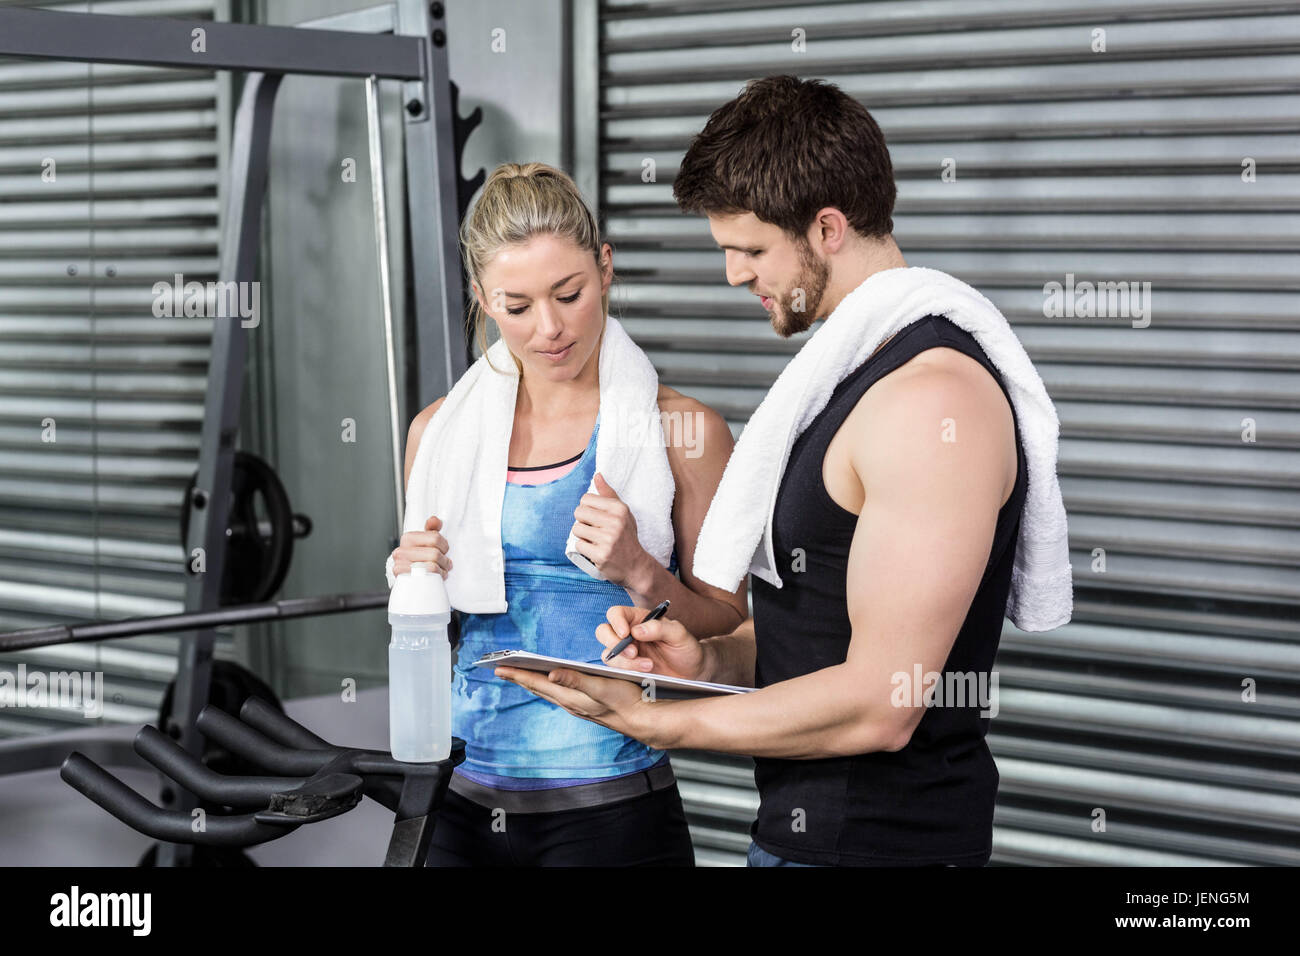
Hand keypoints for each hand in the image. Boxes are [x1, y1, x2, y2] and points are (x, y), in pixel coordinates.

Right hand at [391, 514, 451, 577]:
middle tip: (444, 562)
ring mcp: (401, 566)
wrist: (409, 575)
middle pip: (435, 554)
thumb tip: (434, 520)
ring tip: (441, 569)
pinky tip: (437, 576)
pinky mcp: (404, 579)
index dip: (444, 546)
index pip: (435, 538)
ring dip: (442, 569)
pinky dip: (436, 577)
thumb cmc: (419, 557)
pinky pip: (427, 576)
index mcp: (408, 538)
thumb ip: (432, 528)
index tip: (443, 550)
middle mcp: (401, 551)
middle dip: (444, 560)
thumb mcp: (425, 540)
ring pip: (432, 566)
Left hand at [493, 665, 660, 744]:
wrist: (642, 719)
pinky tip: (549, 683)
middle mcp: (569, 702)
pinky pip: (558, 694)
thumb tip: (550, 673)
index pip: (536, 682)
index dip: (517, 674)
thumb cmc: (624, 700)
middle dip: (518, 677)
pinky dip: (546, 686)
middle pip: (537, 687)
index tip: (498, 668)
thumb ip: (575, 679)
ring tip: (518, 674)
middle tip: (501, 669)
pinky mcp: (584, 705)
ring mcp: (576, 705)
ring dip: (531, 682)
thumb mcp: (600, 686)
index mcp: (569, 695)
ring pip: (547, 692)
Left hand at [570, 472, 652, 589]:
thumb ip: (608, 494)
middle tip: (594, 529)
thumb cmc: (626, 535)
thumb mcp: (622, 513)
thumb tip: (597, 475)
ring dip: (583, 535)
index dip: (587, 508)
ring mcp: (608, 539)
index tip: (596, 517)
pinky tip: (595, 550)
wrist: (636, 565)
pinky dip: (584, 548)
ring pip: (576, 529)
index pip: (585, 499)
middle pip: (578, 512)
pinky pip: (578, 545)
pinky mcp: (601, 555)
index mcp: (619, 508)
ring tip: (595, 540)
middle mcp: (615, 522)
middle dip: (583, 521)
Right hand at [595, 605, 708, 681]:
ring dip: (624, 661)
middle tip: (633, 652)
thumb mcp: (680, 634)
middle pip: (603, 631)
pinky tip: (645, 673)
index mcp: (638, 619)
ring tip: (649, 666)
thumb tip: (636, 631)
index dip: (616, 621)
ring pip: (607, 654)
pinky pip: (615, 670)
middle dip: (613, 642)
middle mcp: (628, 634)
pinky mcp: (627, 670)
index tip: (626, 634)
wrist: (693, 672)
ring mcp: (625, 653)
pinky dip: (626, 671)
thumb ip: (660, 628)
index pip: (616, 613)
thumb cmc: (686, 648)